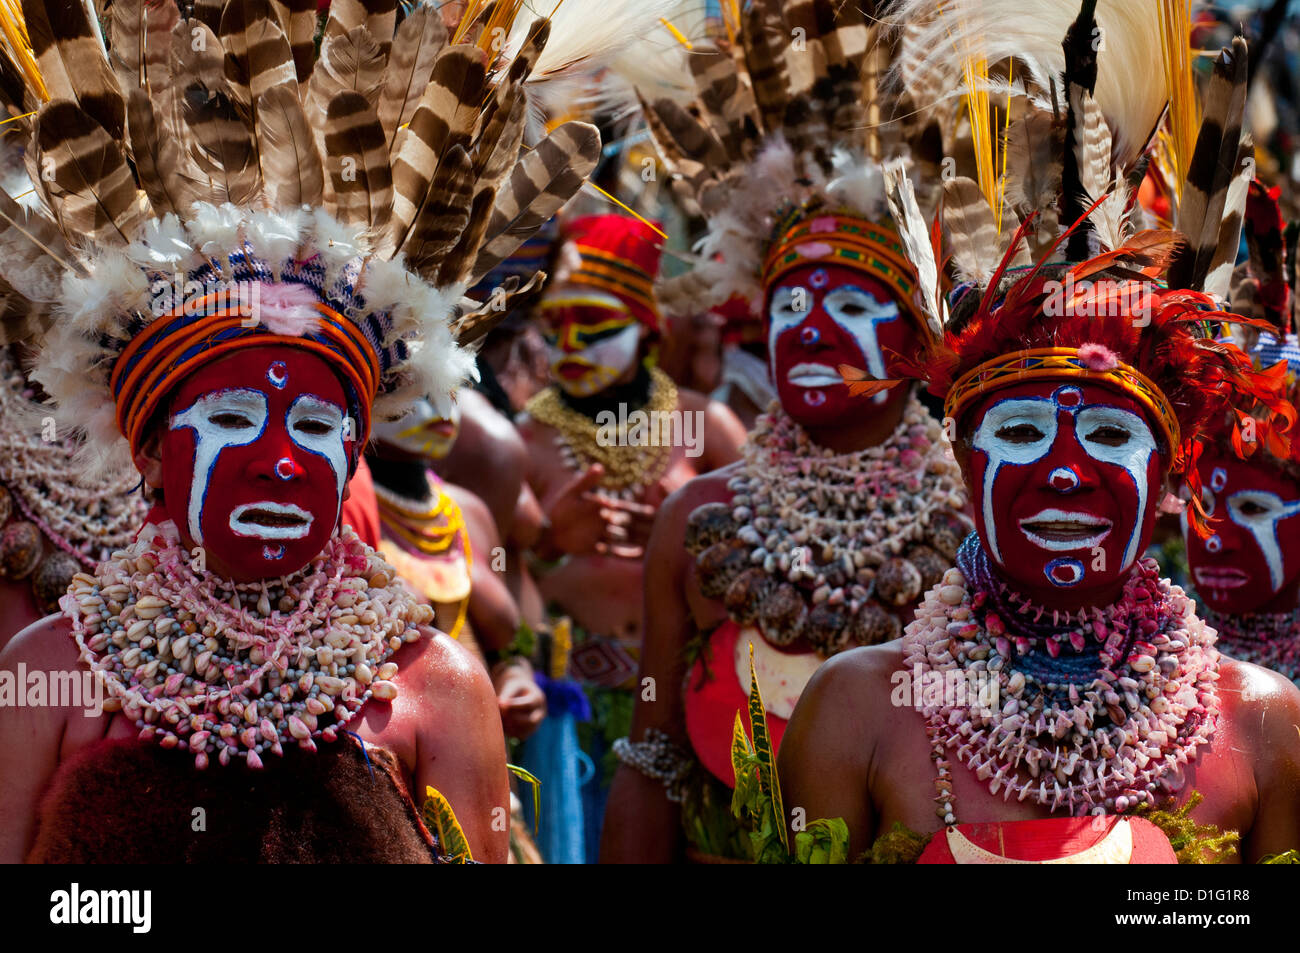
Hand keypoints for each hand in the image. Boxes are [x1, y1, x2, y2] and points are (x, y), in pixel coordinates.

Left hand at [493, 659, 545, 739]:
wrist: (521, 695)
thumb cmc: (516, 690)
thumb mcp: (513, 688)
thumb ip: (507, 695)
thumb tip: (502, 705)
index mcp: (538, 699)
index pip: (528, 704)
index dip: (514, 705)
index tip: (500, 703)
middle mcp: (540, 713)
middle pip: (530, 721)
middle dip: (512, 718)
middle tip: (500, 712)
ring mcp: (537, 724)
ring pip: (525, 731)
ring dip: (510, 726)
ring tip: (500, 717)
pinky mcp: (529, 732)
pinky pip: (521, 736)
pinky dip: (510, 732)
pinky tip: (502, 724)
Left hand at [539, 465, 656, 558]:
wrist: (549, 531)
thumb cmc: (561, 508)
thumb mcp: (573, 493)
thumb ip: (587, 481)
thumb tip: (600, 466)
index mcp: (606, 506)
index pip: (626, 507)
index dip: (637, 508)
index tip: (652, 509)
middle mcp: (608, 521)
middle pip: (625, 523)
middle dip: (633, 524)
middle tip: (645, 526)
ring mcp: (603, 536)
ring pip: (621, 538)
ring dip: (630, 538)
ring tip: (646, 542)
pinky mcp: (597, 548)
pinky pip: (613, 552)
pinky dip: (624, 553)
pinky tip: (637, 555)